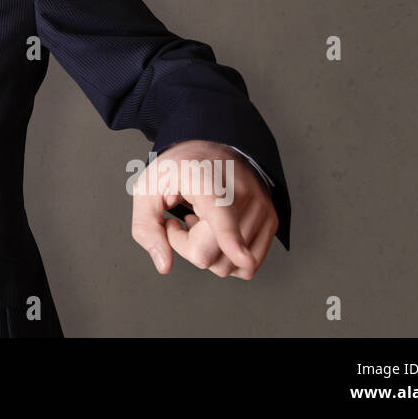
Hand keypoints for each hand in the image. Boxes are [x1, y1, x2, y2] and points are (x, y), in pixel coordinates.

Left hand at [131, 139, 277, 278]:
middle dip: (187, 246)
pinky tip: (218, 231)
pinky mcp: (271, 222)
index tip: (243, 258)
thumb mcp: (146, 190)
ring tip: (202, 220)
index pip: (220, 212)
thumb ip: (146, 228)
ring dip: (208, 252)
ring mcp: (261, 208)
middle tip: (183, 219)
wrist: (211, 151)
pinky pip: (247, 266)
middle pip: (212, 253)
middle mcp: (241, 192)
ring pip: (231, 265)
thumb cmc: (178, 170)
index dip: (229, 237)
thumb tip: (165, 266)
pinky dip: (228, 258)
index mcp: (205, 179)